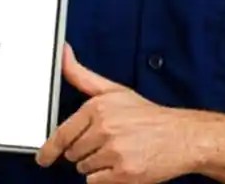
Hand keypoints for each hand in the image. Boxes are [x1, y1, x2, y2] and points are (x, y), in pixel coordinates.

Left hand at [37, 45, 200, 182]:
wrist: (181, 137)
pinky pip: (97, 182)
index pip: (63, 133)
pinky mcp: (125, 173)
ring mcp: (115, 151)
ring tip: (119, 152)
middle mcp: (105, 128)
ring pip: (85, 168)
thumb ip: (81, 75)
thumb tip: (62, 53)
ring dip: (97, 165)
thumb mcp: (113, 90)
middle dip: (86, 151)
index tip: (43, 158)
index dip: (50, 149)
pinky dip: (106, 178)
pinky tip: (122, 165)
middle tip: (109, 142)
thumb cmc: (147, 116)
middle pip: (73, 153)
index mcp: (98, 107)